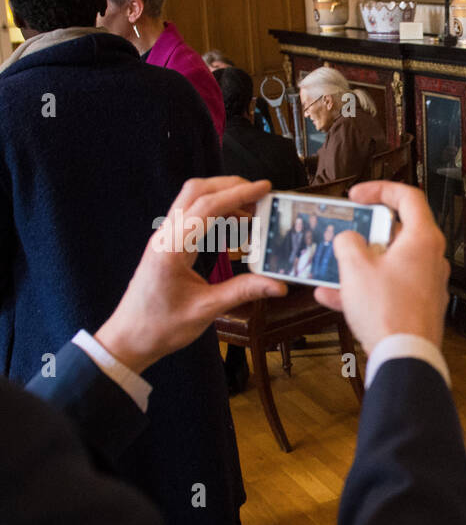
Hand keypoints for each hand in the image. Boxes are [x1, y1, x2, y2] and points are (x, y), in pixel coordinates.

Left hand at [95, 177, 286, 373]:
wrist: (129, 338)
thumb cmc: (160, 327)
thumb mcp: (206, 310)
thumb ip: (243, 292)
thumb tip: (278, 285)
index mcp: (172, 248)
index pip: (207, 208)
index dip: (238, 194)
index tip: (264, 188)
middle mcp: (165, 236)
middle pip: (196, 192)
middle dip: (229, 185)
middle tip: (260, 192)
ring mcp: (164, 238)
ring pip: (192, 201)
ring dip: (222, 197)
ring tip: (253, 209)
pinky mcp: (167, 245)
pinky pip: (191, 217)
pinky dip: (215, 213)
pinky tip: (235, 226)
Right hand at [313, 180, 447, 351]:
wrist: (405, 356)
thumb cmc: (388, 311)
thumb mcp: (355, 267)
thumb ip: (348, 243)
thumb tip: (349, 240)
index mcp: (423, 240)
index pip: (409, 197)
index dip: (380, 190)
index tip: (358, 196)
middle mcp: (431, 259)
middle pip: (397, 233)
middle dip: (365, 234)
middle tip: (345, 235)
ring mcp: (426, 284)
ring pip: (389, 264)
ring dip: (359, 265)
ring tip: (333, 268)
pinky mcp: (419, 306)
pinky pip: (388, 289)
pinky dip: (364, 289)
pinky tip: (332, 297)